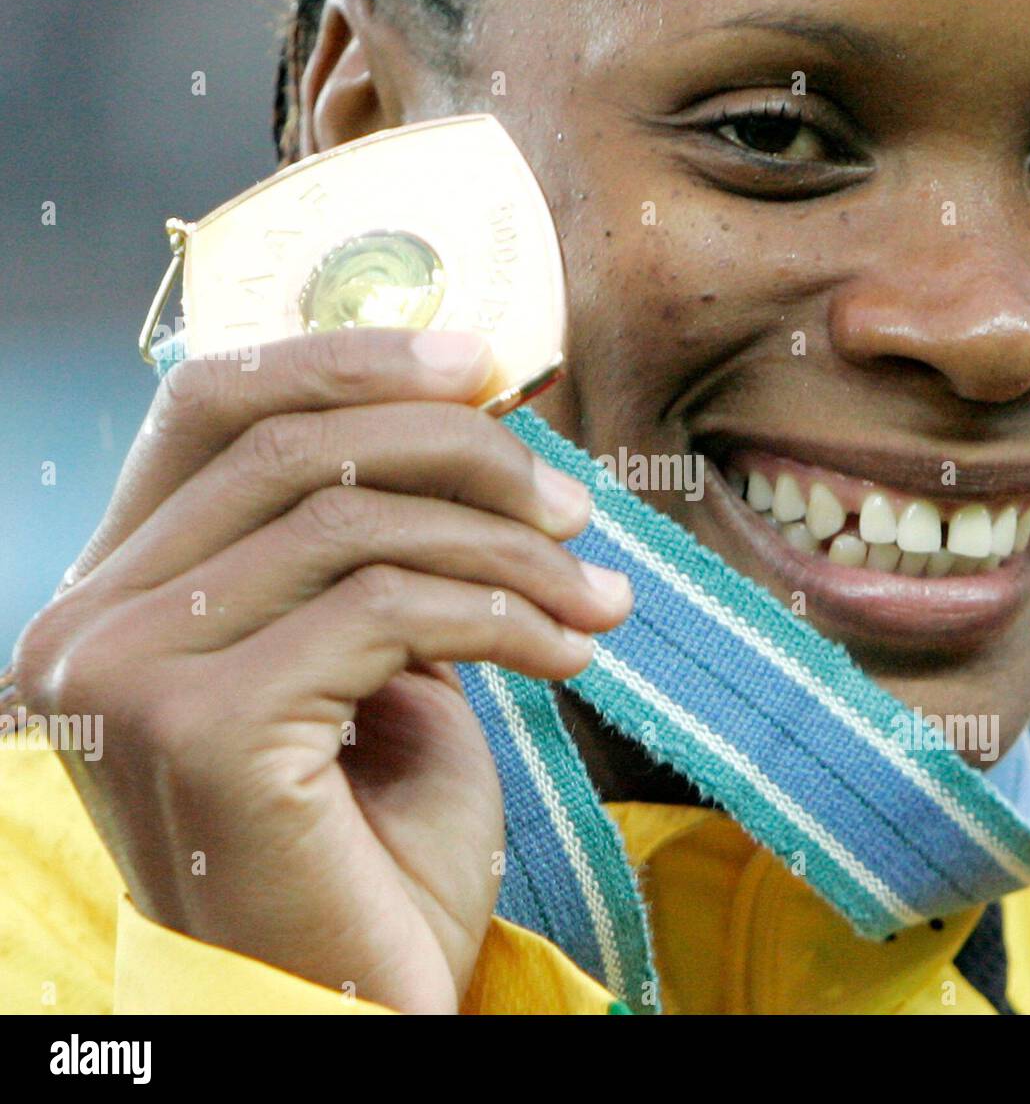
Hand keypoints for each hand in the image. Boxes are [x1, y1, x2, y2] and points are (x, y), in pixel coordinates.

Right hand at [11, 328, 631, 1012]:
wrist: (344, 1010)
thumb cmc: (365, 849)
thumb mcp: (372, 667)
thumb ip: (378, 548)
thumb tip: (469, 419)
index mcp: (121, 592)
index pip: (212, 408)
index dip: (351, 360)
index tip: (486, 363)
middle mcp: (90, 622)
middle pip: (290, 445)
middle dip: (461, 452)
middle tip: (572, 506)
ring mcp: (128, 675)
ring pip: (354, 520)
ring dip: (508, 550)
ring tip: (599, 595)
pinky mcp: (203, 730)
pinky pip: (391, 609)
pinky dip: (505, 614)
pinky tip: (571, 650)